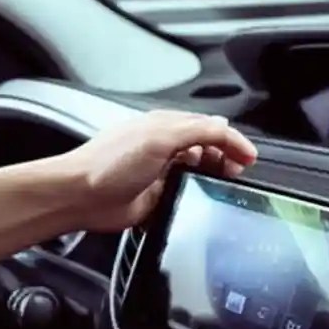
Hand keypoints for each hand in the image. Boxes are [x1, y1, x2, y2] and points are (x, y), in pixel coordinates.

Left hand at [61, 110, 257, 231]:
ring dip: (213, 179)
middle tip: (237, 172)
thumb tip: (224, 127)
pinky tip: (201, 201)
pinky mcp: (155, 198)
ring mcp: (160, 174)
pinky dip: (196, 198)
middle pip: (207, 151)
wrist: (80, 196)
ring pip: (198, 174)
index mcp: (164, 127)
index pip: (208, 128)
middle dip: (226, 159)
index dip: (231, 141)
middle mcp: (163, 148)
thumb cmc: (108, 163)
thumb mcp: (159, 138)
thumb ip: (195, 131)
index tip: (248, 157)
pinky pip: (184, 197)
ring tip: (222, 185)